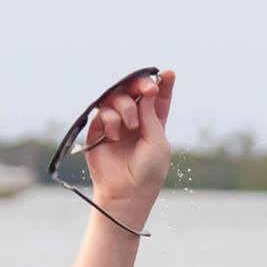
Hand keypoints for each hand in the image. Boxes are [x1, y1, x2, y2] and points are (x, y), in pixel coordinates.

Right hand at [85, 68, 174, 220]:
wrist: (125, 193)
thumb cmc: (147, 171)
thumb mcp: (157, 141)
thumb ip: (151, 114)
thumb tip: (148, 90)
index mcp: (153, 124)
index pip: (158, 99)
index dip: (163, 84)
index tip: (168, 73)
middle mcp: (134, 121)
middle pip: (134, 91)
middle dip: (141, 85)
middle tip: (149, 88)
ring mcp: (115, 125)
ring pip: (117, 98)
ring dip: (126, 106)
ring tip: (131, 125)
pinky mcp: (98, 131)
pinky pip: (102, 113)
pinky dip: (111, 120)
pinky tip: (114, 136)